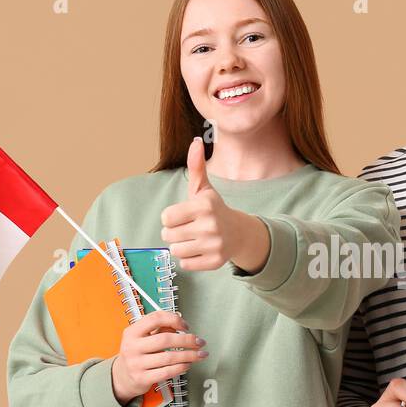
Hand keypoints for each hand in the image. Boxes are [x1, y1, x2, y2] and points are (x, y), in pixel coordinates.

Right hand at [110, 310, 205, 404]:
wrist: (122, 376)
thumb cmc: (137, 353)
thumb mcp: (142, 337)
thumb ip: (160, 328)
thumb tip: (181, 323)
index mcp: (132, 332)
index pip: (155, 319)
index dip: (174, 320)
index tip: (186, 326)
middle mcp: (132, 347)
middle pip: (165, 339)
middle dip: (187, 340)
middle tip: (199, 342)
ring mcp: (136, 363)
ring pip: (169, 357)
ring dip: (189, 355)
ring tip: (199, 354)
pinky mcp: (142, 378)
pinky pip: (167, 372)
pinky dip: (181, 367)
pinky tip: (188, 364)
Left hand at [159, 138, 270, 272]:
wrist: (239, 233)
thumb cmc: (214, 209)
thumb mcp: (204, 189)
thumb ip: (196, 166)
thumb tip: (196, 141)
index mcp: (204, 205)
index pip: (166, 218)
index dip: (170, 217)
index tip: (181, 216)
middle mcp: (210, 225)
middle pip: (168, 236)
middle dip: (174, 233)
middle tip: (188, 229)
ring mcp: (214, 245)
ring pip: (175, 251)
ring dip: (180, 246)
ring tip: (193, 239)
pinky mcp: (215, 262)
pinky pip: (186, 264)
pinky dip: (189, 260)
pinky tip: (200, 250)